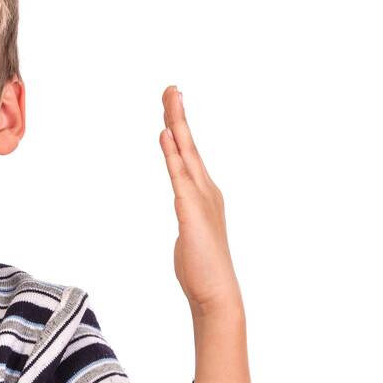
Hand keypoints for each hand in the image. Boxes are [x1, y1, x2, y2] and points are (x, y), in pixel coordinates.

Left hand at [158, 85, 243, 318]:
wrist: (216, 294)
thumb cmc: (201, 267)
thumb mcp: (189, 232)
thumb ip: (186, 211)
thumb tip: (182, 200)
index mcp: (202, 194)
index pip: (188, 154)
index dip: (178, 128)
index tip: (171, 104)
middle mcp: (205, 191)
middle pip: (188, 145)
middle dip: (178, 115)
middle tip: (170, 88)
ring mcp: (200, 200)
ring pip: (185, 155)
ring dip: (176, 126)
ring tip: (170, 100)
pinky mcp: (192, 214)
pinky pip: (179, 178)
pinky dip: (173, 156)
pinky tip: (166, 138)